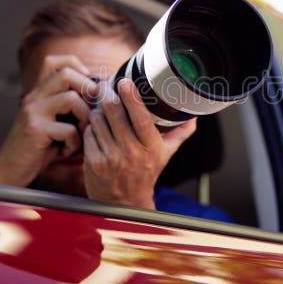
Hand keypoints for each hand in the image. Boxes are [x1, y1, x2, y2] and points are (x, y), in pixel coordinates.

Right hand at [0, 55, 96, 186]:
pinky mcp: (35, 129)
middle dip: (87, 91)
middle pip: (66, 74)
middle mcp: (33, 97)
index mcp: (38, 93)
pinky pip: (69, 129)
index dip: (77, 67)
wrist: (9, 170)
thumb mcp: (54, 122)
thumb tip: (100, 93)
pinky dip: (75, 142)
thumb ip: (69, 107)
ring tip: (80, 134)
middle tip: (90, 112)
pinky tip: (67, 151)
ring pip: (71, 99)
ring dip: (84, 118)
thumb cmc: (38, 148)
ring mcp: (32, 112)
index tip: (88, 88)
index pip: (54, 62)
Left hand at [82, 78, 195, 208]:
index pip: (141, 116)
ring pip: (98, 120)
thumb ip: (180, 133)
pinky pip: (89, 133)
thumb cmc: (146, 174)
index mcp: (152, 147)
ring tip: (102, 109)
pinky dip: (90, 126)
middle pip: (114, 112)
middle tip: (105, 85)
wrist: (125, 202)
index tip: (125, 82)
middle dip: (107, 94)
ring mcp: (111, 158)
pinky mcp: (94, 162)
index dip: (131, 96)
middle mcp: (132, 152)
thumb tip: (194, 116)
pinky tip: (96, 128)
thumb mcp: (166, 154)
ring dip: (98, 110)